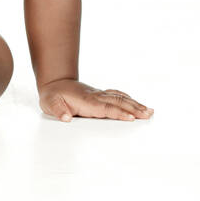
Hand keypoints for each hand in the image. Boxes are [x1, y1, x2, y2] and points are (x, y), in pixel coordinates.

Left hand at [38, 79, 152, 121]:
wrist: (53, 83)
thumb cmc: (52, 96)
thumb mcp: (49, 104)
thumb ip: (58, 111)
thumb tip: (66, 118)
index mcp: (85, 101)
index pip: (105, 107)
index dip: (118, 112)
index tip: (131, 118)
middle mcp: (95, 97)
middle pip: (118, 102)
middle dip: (134, 108)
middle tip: (148, 114)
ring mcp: (99, 95)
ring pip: (119, 98)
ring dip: (135, 104)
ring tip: (150, 111)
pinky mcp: (100, 95)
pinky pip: (117, 96)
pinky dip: (128, 99)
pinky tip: (137, 104)